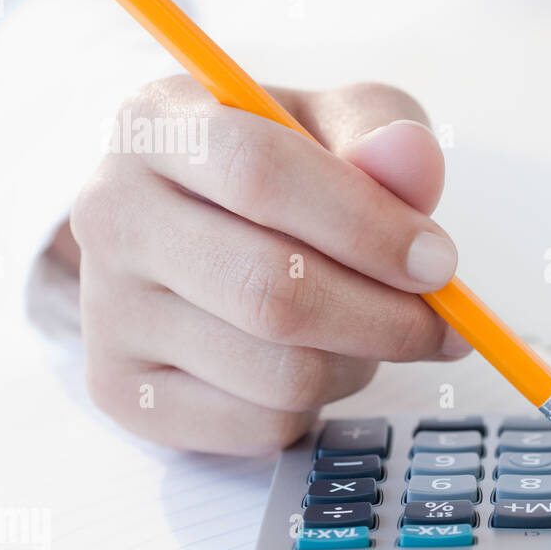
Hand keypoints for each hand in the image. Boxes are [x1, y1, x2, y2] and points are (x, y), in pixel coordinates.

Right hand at [69, 76, 468, 454]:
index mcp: (156, 127)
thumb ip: (381, 129)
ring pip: (277, 373)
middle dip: (384, 317)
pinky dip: (316, 405)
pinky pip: (259, 425)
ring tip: (367, 329)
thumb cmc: (280, 170)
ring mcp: (108, 314)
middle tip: (442, 323)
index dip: (366, 225)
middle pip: (269, 291)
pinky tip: (316, 362)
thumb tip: (410, 158)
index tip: (439, 262)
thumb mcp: (332, 124)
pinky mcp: (125, 393)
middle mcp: (111, 217)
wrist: (194, 230)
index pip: (259, 174)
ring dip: (358, 362)